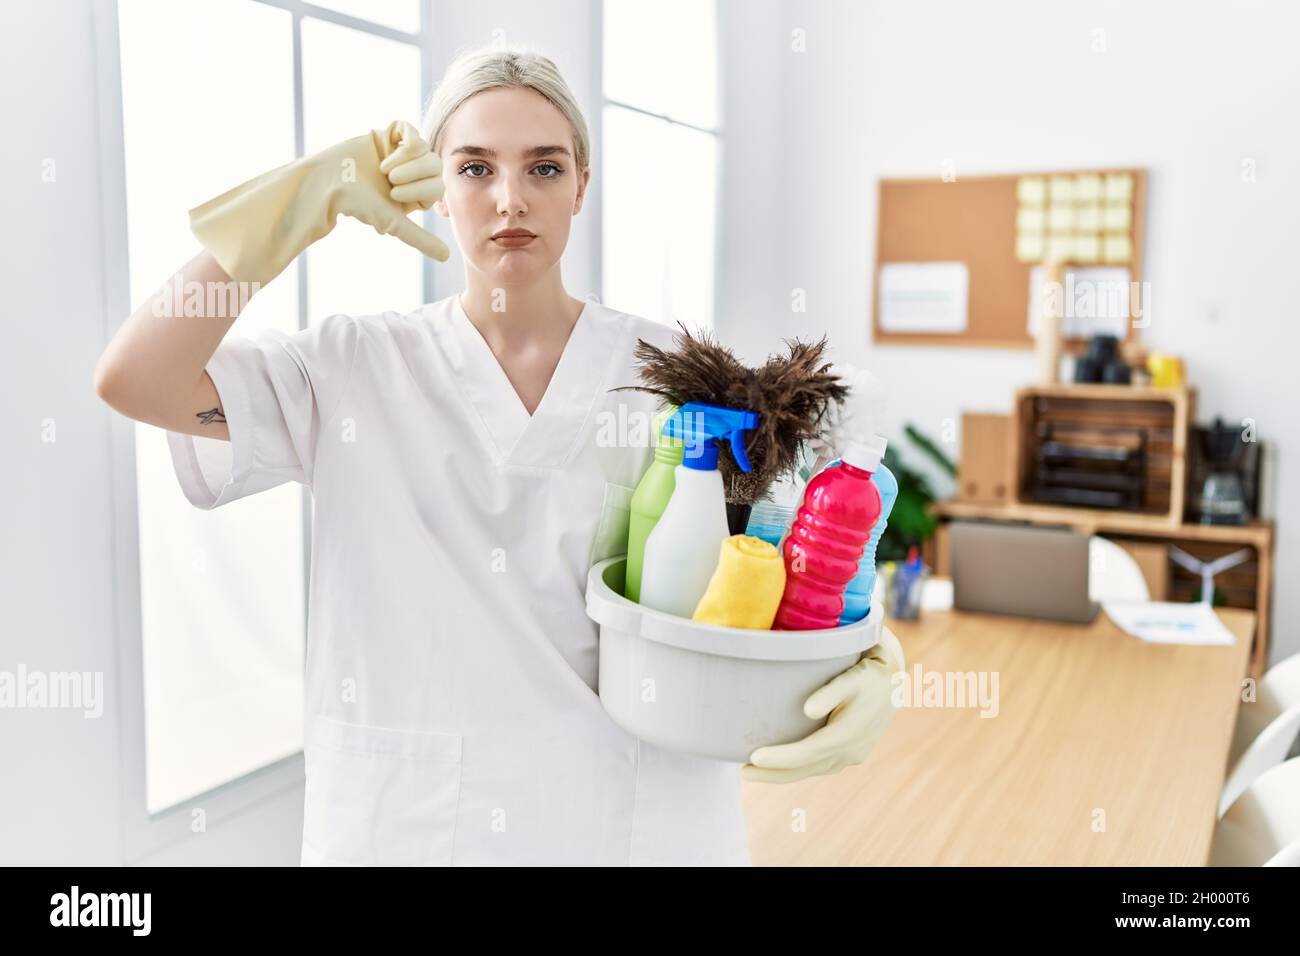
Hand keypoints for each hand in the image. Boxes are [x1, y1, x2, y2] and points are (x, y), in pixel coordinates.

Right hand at [190, 119, 449, 285]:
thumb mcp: (392, 222)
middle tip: (387, 180)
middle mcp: (409, 174)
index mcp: (414, 195)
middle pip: (434, 166)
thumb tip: (447, 257)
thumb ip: (419, 238)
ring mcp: (398, 153)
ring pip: (423, 148)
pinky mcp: (385, 135)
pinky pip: (409, 129)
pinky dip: (402, 139)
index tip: (393, 193)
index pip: (438, 186)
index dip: (421, 188)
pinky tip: (384, 148)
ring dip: (405, 158)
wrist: (325, 181)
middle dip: (414, 173)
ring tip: (382, 168)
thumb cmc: (356, 206)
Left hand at [741, 626, 904, 783]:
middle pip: (806, 769)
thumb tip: (808, 709)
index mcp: (848, 734)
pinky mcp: (852, 753)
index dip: (780, 758)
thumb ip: (831, 692)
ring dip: (784, 774)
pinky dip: (799, 768)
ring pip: (813, 771)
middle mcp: (851, 751)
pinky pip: (820, 766)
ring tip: (755, 771)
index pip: (807, 752)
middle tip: (743, 772)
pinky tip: (782, 765)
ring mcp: (853, 755)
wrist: (895, 679)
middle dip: (774, 774)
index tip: (753, 758)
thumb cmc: (869, 673)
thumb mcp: (853, 676)